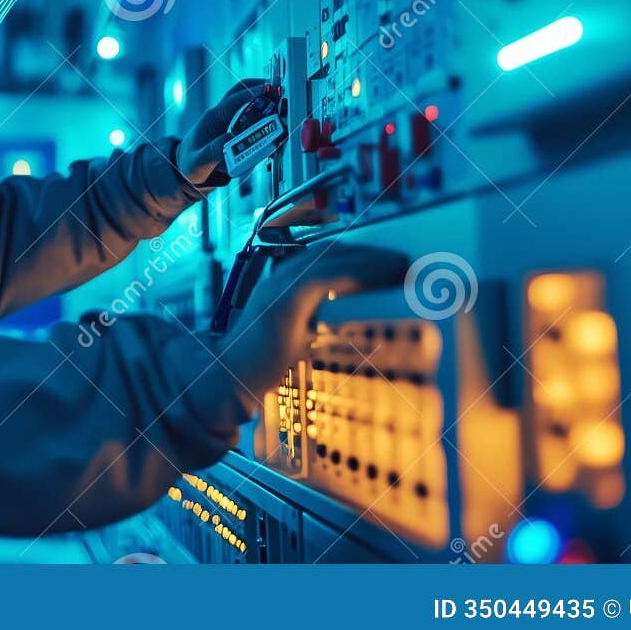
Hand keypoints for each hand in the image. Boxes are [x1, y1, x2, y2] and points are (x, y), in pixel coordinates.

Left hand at [174, 80, 272, 188]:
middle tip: (279, 91)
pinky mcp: (232, 127)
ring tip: (281, 104)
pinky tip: (273, 120)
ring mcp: (226, 120)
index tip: (268, 91)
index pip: (233, 100)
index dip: (251, 93)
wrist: (185, 168)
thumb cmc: (189, 165)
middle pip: (241, 92)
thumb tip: (231, 140)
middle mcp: (219, 115)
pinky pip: (249, 116)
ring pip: (247, 102)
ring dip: (263, 99)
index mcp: (211, 119)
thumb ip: (213, 152)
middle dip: (260, 88)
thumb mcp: (198, 162)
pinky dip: (262, 114)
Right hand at [218, 244, 407, 394]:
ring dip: (370, 260)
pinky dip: (353, 276)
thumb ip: (317, 323)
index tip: (390, 263)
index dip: (360, 255)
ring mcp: (278, 287)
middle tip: (404, 262)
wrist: (226, 378)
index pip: (325, 256)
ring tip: (399, 267)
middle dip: (371, 253)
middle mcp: (279, 277)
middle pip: (331, 251)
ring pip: (330, 259)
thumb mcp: (294, 336)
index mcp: (282, 283)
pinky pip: (322, 279)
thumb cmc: (259, 363)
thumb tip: (352, 325)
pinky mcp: (281, 303)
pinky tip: (377, 280)